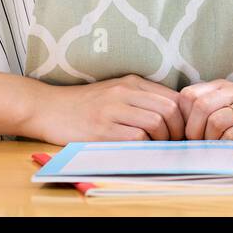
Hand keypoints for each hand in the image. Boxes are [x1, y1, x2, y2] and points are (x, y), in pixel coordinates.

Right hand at [22, 74, 185, 143]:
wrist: (48, 107)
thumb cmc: (85, 104)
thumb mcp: (115, 91)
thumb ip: (141, 98)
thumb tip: (173, 114)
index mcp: (131, 82)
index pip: (172, 96)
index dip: (184, 116)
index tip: (182, 129)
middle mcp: (124, 92)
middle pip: (168, 109)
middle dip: (178, 130)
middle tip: (174, 142)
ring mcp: (112, 110)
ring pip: (155, 123)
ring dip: (162, 139)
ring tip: (158, 147)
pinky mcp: (100, 129)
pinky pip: (134, 138)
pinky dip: (144, 147)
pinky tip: (140, 150)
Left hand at [177, 79, 232, 144]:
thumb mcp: (225, 113)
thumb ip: (203, 115)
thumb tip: (174, 131)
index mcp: (222, 86)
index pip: (188, 95)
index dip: (183, 118)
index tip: (188, 134)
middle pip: (199, 105)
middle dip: (193, 131)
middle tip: (199, 144)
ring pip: (215, 121)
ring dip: (210, 141)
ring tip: (215, 147)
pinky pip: (232, 135)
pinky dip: (225, 147)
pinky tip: (230, 149)